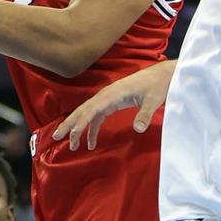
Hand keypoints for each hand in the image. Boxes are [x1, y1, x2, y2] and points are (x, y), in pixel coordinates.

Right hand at [51, 61, 172, 151]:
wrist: (163, 75)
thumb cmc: (158, 85)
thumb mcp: (154, 99)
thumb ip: (145, 114)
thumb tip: (139, 129)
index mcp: (113, 93)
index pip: (92, 109)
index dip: (81, 122)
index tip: (73, 135)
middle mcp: (106, 94)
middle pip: (83, 110)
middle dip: (69, 124)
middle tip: (57, 137)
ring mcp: (108, 98)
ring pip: (87, 113)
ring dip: (78, 128)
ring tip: (72, 145)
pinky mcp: (113, 102)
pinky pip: (97, 116)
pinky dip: (92, 129)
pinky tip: (91, 142)